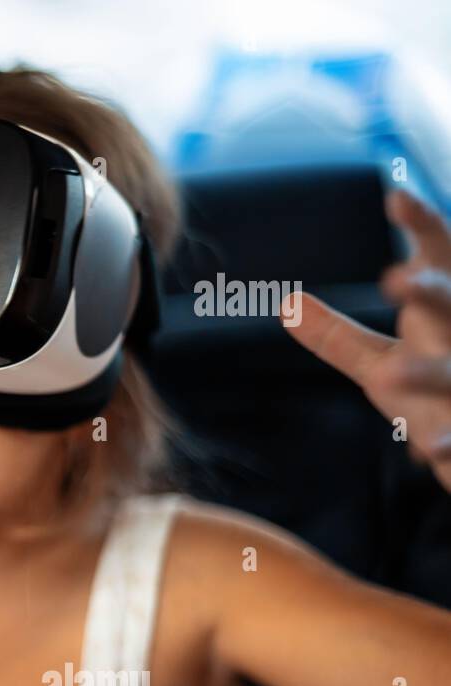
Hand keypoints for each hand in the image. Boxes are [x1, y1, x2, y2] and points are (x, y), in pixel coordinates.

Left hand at [282, 190, 450, 492]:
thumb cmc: (431, 399)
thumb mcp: (380, 366)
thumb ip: (337, 338)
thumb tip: (287, 305)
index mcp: (445, 315)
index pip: (439, 260)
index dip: (422, 228)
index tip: (395, 198)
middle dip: (431, 293)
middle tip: (396, 281)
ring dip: (428, 371)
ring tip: (392, 375)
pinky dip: (448, 443)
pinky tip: (428, 451)